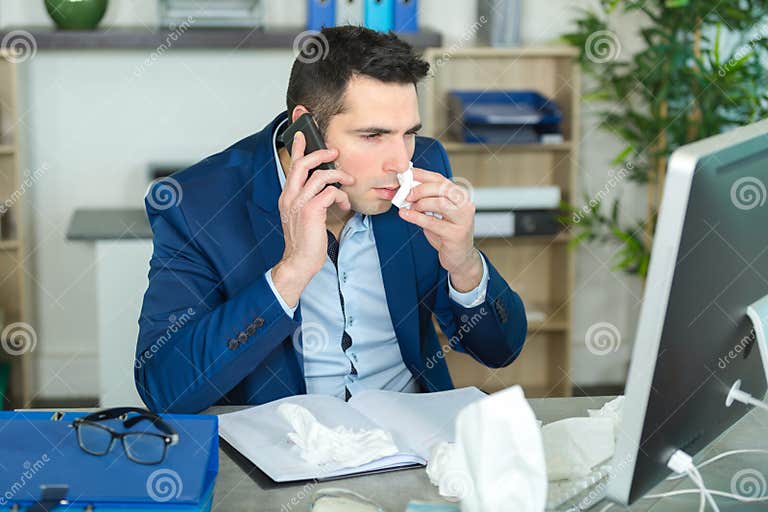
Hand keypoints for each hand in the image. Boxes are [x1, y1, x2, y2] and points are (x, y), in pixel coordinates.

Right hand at [272, 132, 354, 305]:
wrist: (299, 261)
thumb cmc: (305, 240)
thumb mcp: (303, 215)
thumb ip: (310, 199)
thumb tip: (327, 187)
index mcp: (287, 196)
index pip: (291, 165)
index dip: (297, 147)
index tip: (302, 133)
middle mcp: (290, 196)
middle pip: (302, 164)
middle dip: (320, 153)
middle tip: (334, 152)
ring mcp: (299, 203)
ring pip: (320, 176)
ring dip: (338, 176)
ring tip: (348, 181)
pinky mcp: (311, 211)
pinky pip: (330, 192)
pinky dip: (341, 195)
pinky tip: (344, 204)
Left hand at [398, 167, 482, 291]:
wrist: (460, 257)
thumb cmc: (447, 233)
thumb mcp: (437, 213)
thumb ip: (426, 200)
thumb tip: (407, 188)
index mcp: (460, 196)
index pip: (441, 179)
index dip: (422, 175)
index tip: (406, 174)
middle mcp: (465, 205)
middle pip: (442, 188)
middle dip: (420, 189)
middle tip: (406, 194)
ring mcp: (463, 219)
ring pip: (440, 203)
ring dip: (420, 203)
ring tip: (409, 207)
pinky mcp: (456, 234)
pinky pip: (433, 223)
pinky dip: (416, 217)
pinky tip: (405, 214)